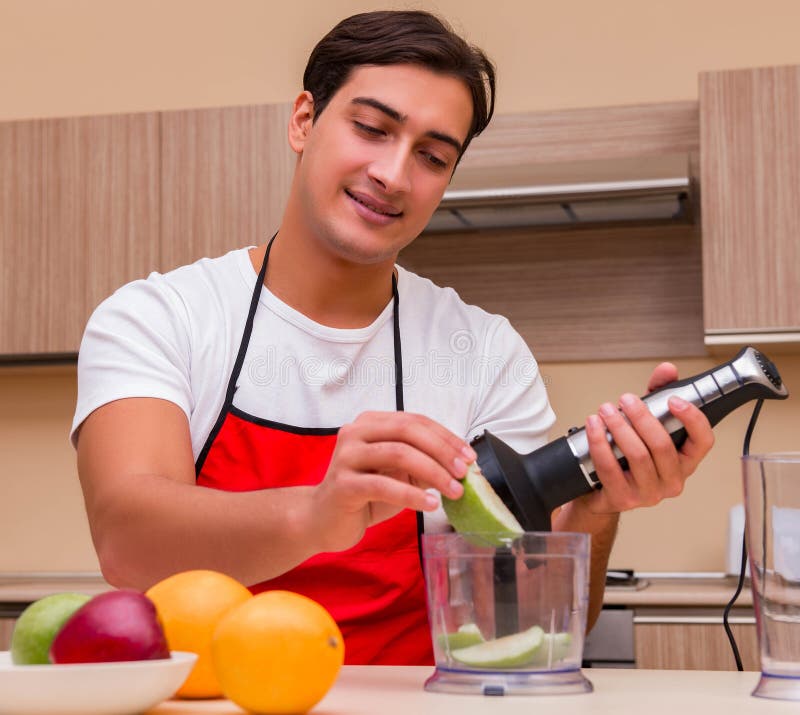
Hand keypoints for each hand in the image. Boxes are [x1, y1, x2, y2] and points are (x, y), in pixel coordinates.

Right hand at [311, 411, 474, 552]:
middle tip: (464, 473)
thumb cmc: (364, 495)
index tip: (469, 456)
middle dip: (442, 451)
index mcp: (371, 423)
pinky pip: (384, 486)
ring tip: (453, 491)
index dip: (446, 437)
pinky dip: (412, 495)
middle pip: (408, 431)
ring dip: (433, 472)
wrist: (322, 520)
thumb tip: (461, 466)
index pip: (415, 421)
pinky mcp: (343, 484)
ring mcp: (347, 457)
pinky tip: (430, 505)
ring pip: (398, 454)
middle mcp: (356, 432)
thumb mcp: (398, 475)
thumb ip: (422, 465)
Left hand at [580, 362, 714, 513]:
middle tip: (625, 400)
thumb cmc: (628, 456)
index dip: (692, 419)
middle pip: (662, 445)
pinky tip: (593, 427)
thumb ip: (657, 394)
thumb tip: (667, 369)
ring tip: (605, 410)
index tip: (673, 399)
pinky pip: (610, 469)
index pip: (703, 441)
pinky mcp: (623, 499)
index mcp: (685, 461)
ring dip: (618, 428)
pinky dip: (599, 444)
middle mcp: (672, 480)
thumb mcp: (645, 423)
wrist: (601, 491)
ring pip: (638, 456)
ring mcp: (649, 493)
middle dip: (642, 417)